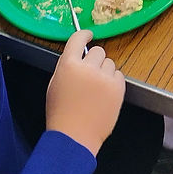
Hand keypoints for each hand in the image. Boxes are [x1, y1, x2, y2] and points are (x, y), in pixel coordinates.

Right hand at [45, 30, 125, 156]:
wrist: (74, 138)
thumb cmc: (61, 114)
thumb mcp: (54, 85)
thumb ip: (66, 66)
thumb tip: (78, 54)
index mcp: (69, 65)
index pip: (78, 39)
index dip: (85, 35)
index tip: (89, 35)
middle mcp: (88, 68)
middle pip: (98, 51)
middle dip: (94, 61)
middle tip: (89, 76)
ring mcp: (104, 78)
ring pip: (109, 63)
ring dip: (104, 72)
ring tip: (96, 90)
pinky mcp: (118, 88)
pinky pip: (118, 75)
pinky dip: (113, 82)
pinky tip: (104, 95)